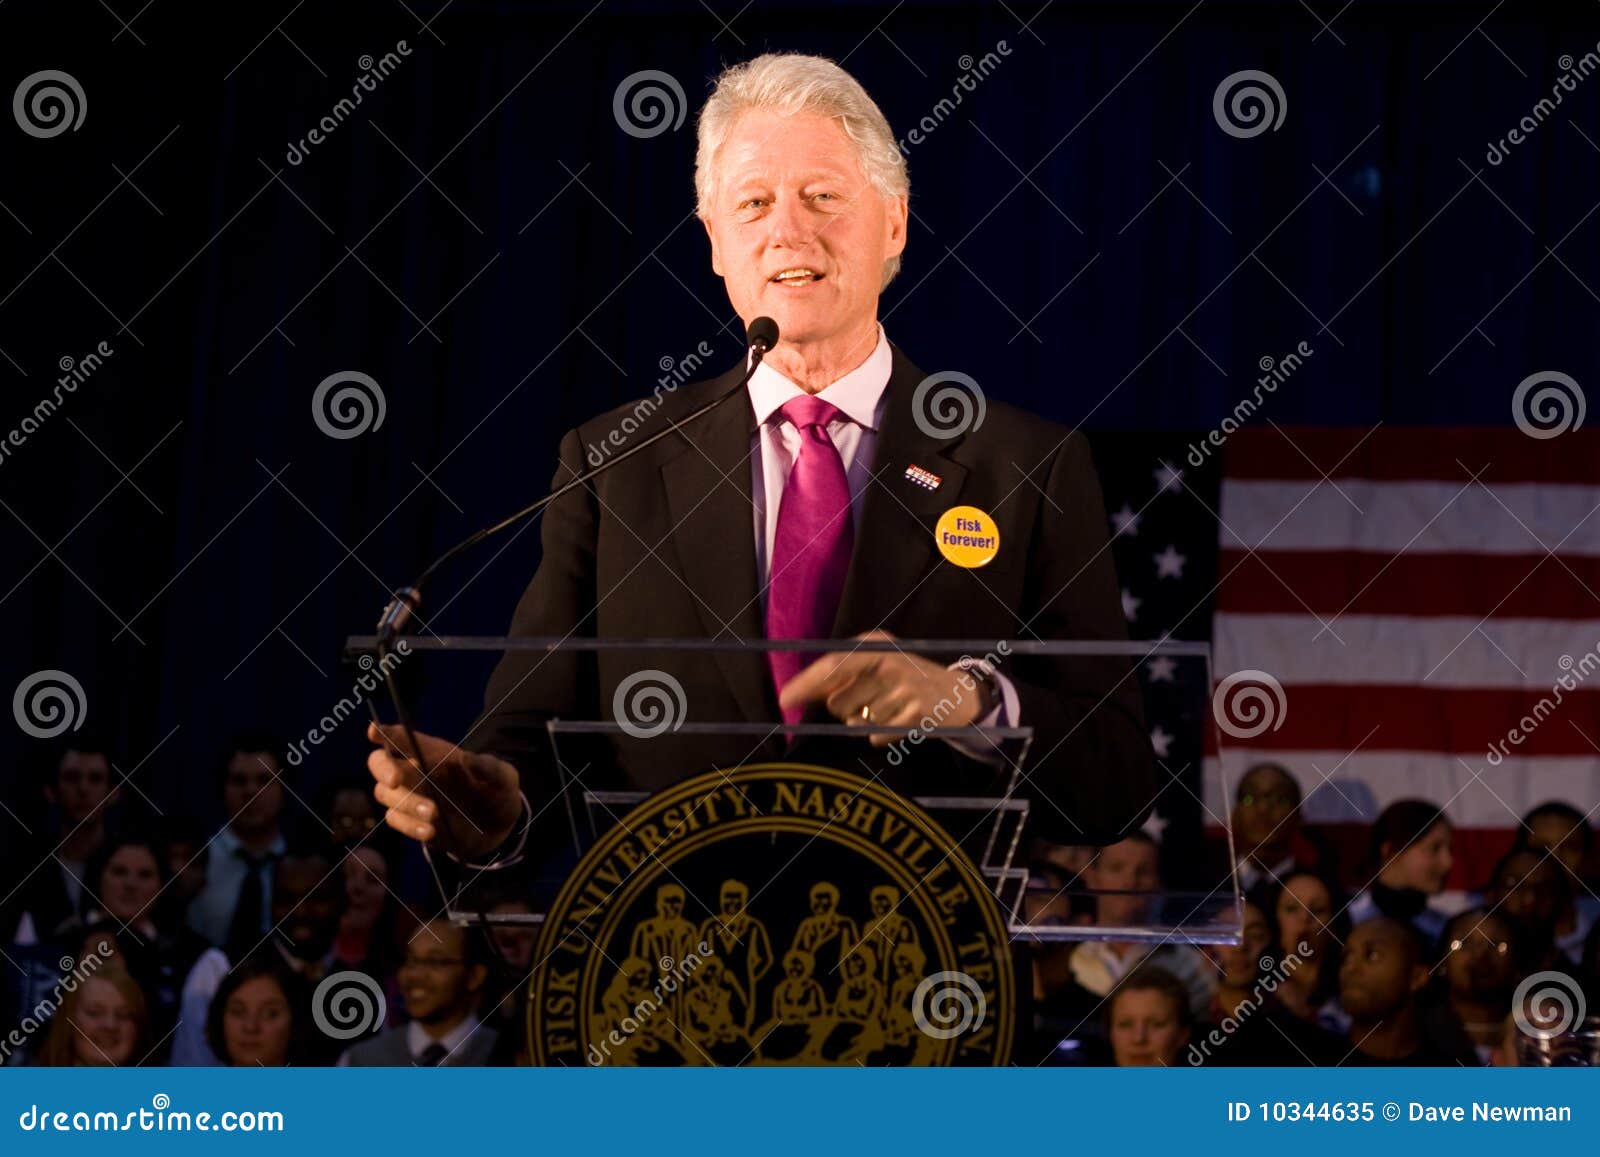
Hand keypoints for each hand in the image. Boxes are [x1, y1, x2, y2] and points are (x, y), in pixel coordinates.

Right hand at [365, 722, 522, 859]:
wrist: (498, 827)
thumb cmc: (496, 791)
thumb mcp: (504, 778)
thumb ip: (490, 768)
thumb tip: (468, 759)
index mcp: (434, 752)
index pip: (404, 737)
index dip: (386, 733)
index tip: (374, 731)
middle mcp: (415, 770)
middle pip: (380, 762)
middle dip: (383, 768)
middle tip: (397, 780)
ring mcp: (409, 796)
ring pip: (386, 794)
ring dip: (406, 803)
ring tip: (434, 813)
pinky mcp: (410, 820)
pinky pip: (395, 820)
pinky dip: (409, 825)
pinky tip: (430, 831)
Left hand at [777, 630, 987, 745]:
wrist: (955, 693)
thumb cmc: (903, 678)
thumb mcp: (874, 664)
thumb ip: (839, 676)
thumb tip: (796, 694)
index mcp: (875, 645)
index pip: (832, 665)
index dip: (805, 684)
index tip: (784, 699)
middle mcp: (889, 662)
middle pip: (839, 702)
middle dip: (846, 708)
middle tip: (870, 700)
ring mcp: (904, 688)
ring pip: (857, 722)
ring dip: (866, 721)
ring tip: (889, 708)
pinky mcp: (915, 714)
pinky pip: (877, 736)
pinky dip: (883, 734)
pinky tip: (900, 720)